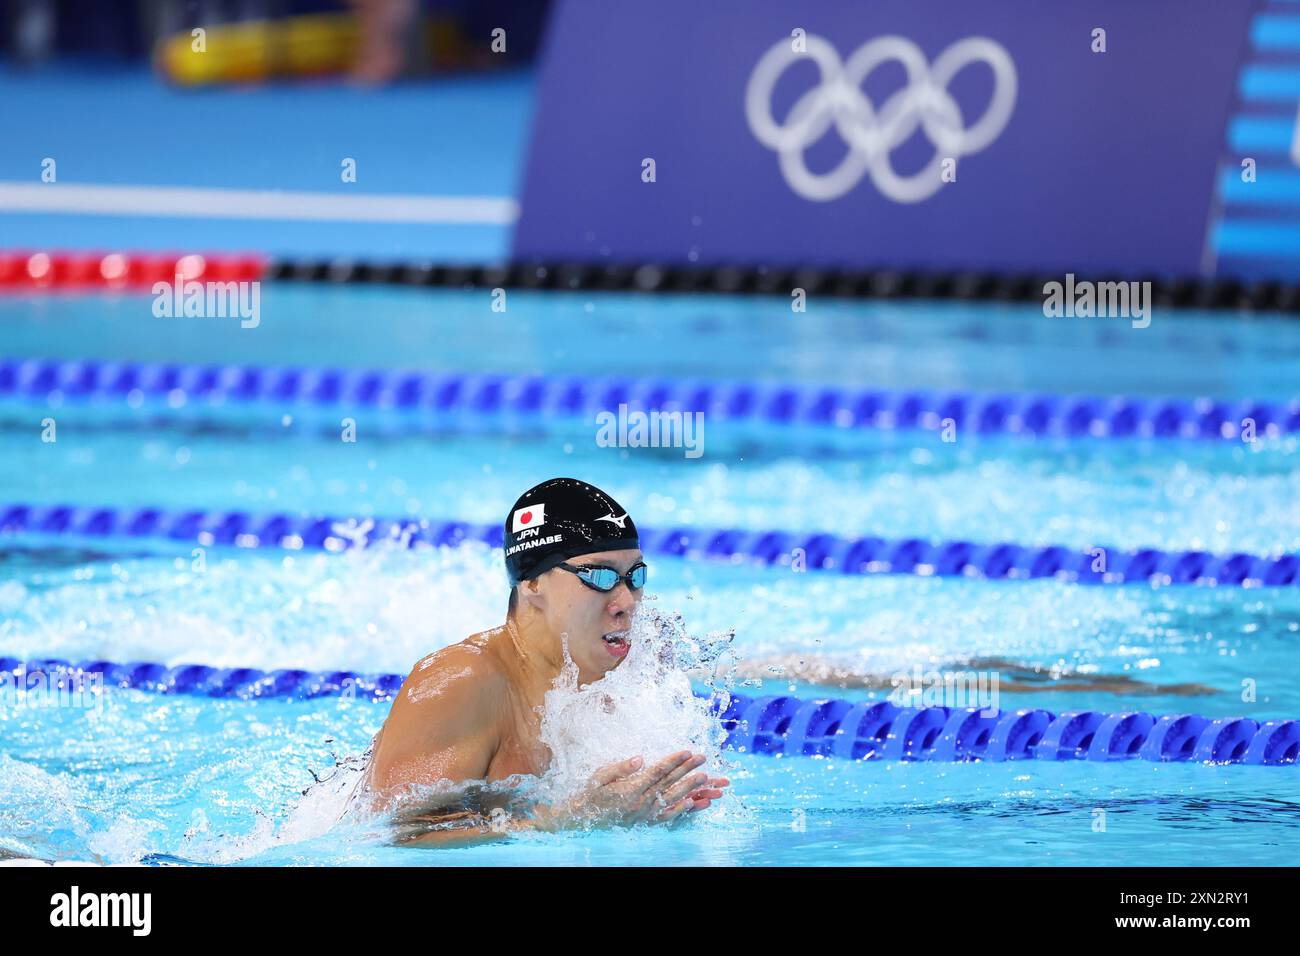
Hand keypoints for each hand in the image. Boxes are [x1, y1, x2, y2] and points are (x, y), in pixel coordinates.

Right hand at [536, 751, 728, 829]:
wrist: (583, 818)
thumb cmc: (591, 793)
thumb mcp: (600, 776)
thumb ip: (621, 768)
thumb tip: (640, 758)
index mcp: (631, 789)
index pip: (658, 772)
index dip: (674, 760)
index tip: (687, 750)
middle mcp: (641, 802)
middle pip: (669, 783)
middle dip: (687, 769)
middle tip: (703, 758)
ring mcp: (645, 814)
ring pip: (673, 799)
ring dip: (691, 788)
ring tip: (707, 777)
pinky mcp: (645, 822)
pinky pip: (667, 817)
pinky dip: (682, 811)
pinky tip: (695, 804)